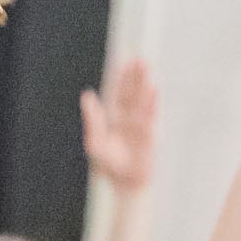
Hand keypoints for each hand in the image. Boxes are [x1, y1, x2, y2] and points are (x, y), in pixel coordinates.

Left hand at [81, 56, 159, 187]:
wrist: (125, 181)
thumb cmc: (109, 164)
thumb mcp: (95, 141)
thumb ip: (93, 119)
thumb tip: (87, 95)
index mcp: (113, 118)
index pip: (117, 93)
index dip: (120, 78)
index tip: (123, 60)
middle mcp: (128, 117)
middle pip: (131, 92)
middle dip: (134, 76)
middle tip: (139, 58)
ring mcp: (140, 123)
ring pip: (141, 99)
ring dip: (143, 83)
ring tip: (146, 66)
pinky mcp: (149, 132)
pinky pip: (150, 114)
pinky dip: (151, 102)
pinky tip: (153, 88)